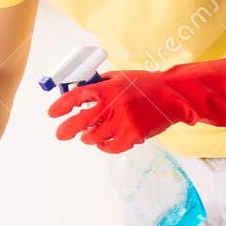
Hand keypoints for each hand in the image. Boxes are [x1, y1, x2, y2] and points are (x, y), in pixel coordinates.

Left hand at [47, 56, 225, 153]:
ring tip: (88, 135)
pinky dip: (105, 146)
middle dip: (66, 130)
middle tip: (61, 134)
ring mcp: (123, 122)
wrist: (173, 96)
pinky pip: (111, 148)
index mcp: (108, 89)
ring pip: (94, 138)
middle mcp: (113, 106)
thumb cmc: (144, 85)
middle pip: (79, 123)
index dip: (61, 106)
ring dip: (88, 138)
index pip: (76, 97)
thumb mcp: (119, 77)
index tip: (52, 113)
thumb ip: (99, 85)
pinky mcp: (133, 136)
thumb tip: (77, 92)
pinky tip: (103, 142)